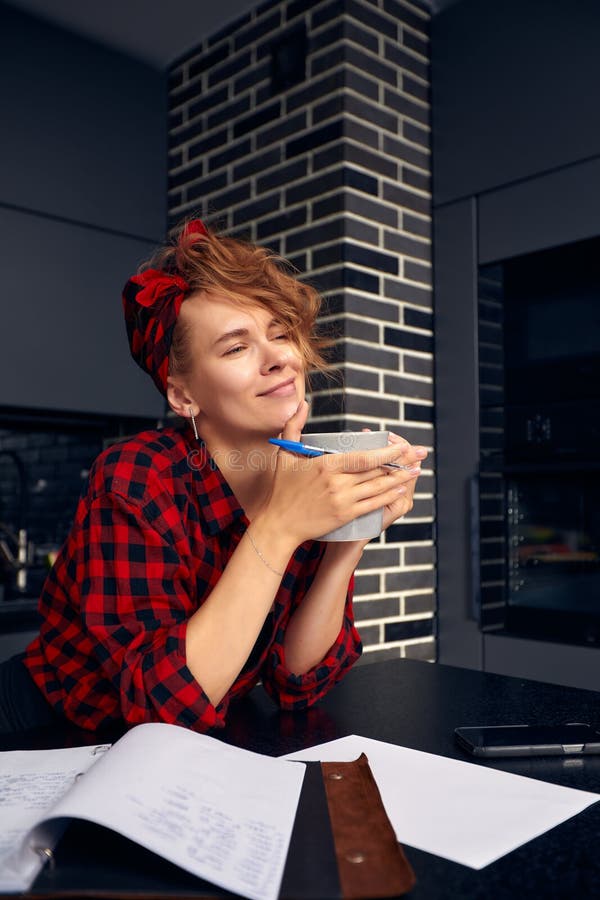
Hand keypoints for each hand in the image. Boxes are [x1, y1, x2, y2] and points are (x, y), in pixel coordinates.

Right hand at [258, 406, 425, 545]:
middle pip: (375, 470)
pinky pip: (373, 503)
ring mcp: (343, 500)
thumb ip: (294, 426)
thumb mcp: (284, 454)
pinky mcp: (345, 515)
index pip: (363, 456)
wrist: (278, 524)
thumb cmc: (281, 489)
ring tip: (416, 469)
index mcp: (325, 465)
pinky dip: (389, 495)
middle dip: (401, 461)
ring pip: (378, 487)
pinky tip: (401, 489)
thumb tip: (303, 403)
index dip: (386, 452)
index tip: (402, 445)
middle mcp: (337, 482)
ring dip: (400, 478)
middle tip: (420, 453)